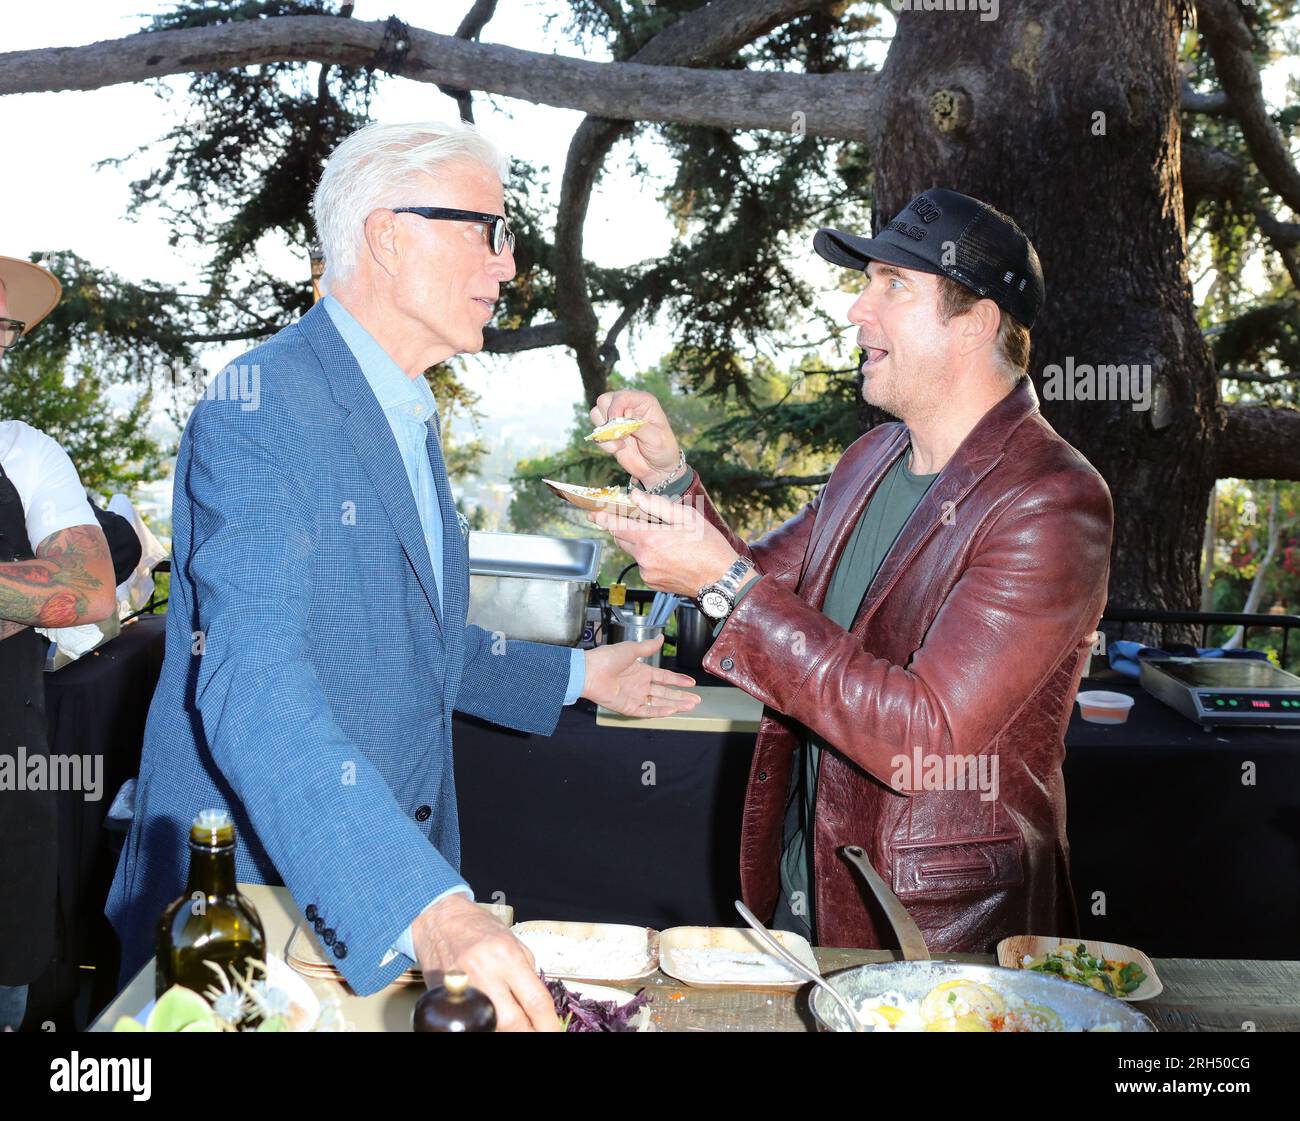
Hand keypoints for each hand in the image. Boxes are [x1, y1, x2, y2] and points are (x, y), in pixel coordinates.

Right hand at [412, 894, 561, 1031]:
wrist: (439, 919)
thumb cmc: (478, 927)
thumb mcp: (513, 942)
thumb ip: (527, 973)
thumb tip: (538, 1005)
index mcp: (507, 955)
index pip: (535, 1000)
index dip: (549, 1024)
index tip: (555, 1031)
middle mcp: (485, 972)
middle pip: (512, 1021)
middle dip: (529, 1032)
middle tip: (537, 1032)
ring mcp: (463, 986)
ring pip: (491, 1025)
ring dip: (508, 1030)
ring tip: (517, 1026)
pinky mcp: (445, 996)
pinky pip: (470, 1019)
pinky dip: (484, 1024)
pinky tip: (492, 1020)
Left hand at [583, 636, 700, 716]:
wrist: (589, 671)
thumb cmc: (606, 657)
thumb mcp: (631, 649)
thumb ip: (648, 647)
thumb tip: (661, 638)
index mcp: (641, 671)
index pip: (664, 678)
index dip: (678, 680)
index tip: (691, 683)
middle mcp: (639, 685)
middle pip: (665, 692)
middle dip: (681, 696)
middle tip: (696, 700)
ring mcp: (634, 697)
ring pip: (659, 703)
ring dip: (674, 704)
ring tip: (690, 705)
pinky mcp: (627, 707)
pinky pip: (646, 711)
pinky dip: (659, 711)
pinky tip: (672, 709)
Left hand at [588, 489, 740, 597]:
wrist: (722, 579)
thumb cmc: (709, 546)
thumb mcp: (687, 517)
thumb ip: (657, 505)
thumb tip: (636, 495)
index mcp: (650, 539)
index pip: (617, 526)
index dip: (603, 518)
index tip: (592, 514)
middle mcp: (644, 558)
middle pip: (622, 539)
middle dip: (624, 528)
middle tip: (637, 520)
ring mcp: (647, 573)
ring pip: (634, 553)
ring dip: (641, 543)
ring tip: (666, 539)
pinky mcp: (653, 583)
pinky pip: (644, 565)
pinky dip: (650, 556)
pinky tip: (670, 554)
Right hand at [589, 389, 681, 488]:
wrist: (657, 468)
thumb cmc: (662, 449)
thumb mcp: (656, 438)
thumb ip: (639, 425)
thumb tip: (625, 414)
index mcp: (643, 401)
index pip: (621, 396)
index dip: (615, 409)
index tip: (617, 424)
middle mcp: (628, 406)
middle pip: (604, 401)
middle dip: (608, 418)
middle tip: (621, 434)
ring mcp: (617, 419)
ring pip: (596, 414)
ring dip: (605, 431)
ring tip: (621, 441)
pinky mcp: (610, 433)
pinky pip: (597, 433)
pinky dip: (604, 442)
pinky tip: (619, 448)